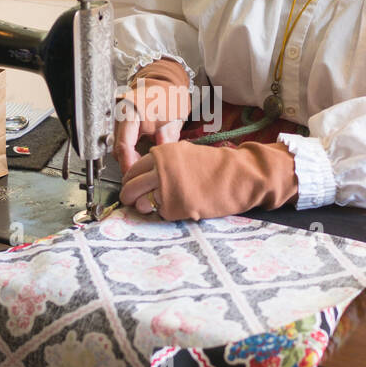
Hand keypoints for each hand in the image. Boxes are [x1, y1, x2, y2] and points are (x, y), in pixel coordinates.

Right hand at [112, 62, 191, 175]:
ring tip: (142, 160)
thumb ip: (166, 142)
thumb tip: (159, 161)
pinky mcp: (119, 118)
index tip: (135, 175)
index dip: (129, 164)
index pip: (124, 146)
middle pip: (117, 147)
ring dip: (128, 156)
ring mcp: (117, 115)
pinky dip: (128, 148)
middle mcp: (120, 113)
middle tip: (142, 170)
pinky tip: (139, 152)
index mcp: (132, 112)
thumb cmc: (169, 97)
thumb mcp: (172, 121)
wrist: (164, 83)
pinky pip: (119, 138)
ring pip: (117, 145)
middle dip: (129, 162)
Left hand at [120, 140, 298, 220]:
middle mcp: (160, 170)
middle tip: (130, 201)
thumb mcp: (186, 153)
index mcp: (162, 154)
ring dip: (142, 206)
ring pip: (141, 202)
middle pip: (131, 186)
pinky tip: (173, 208)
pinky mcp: (175, 207)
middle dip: (128, 196)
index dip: (129, 179)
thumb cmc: (215, 165)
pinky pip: (160, 213)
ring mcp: (167, 190)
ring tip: (148, 207)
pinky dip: (163, 213)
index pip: (133, 169)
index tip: (130, 185)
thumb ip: (164, 162)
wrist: (237, 176)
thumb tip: (145, 176)